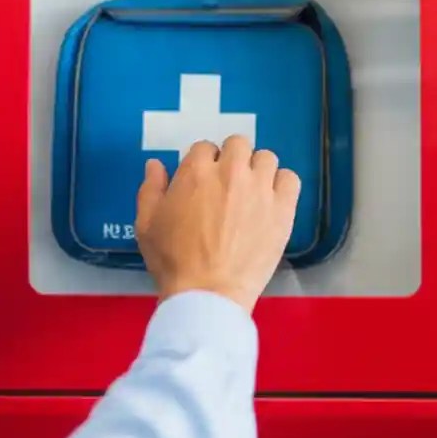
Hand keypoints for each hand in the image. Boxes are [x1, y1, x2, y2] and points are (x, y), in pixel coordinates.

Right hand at [134, 135, 300, 313]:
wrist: (208, 293)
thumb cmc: (173, 261)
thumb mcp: (146, 224)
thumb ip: (150, 188)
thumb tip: (155, 164)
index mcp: (197, 171)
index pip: (204, 147)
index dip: (203, 164)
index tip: (203, 183)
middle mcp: (231, 171)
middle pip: (238, 144)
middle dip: (231, 159)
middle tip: (227, 185)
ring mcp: (260, 189)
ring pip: (266, 158)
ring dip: (257, 170)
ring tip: (251, 192)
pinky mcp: (283, 209)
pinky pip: (290, 179)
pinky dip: (282, 185)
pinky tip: (272, 200)